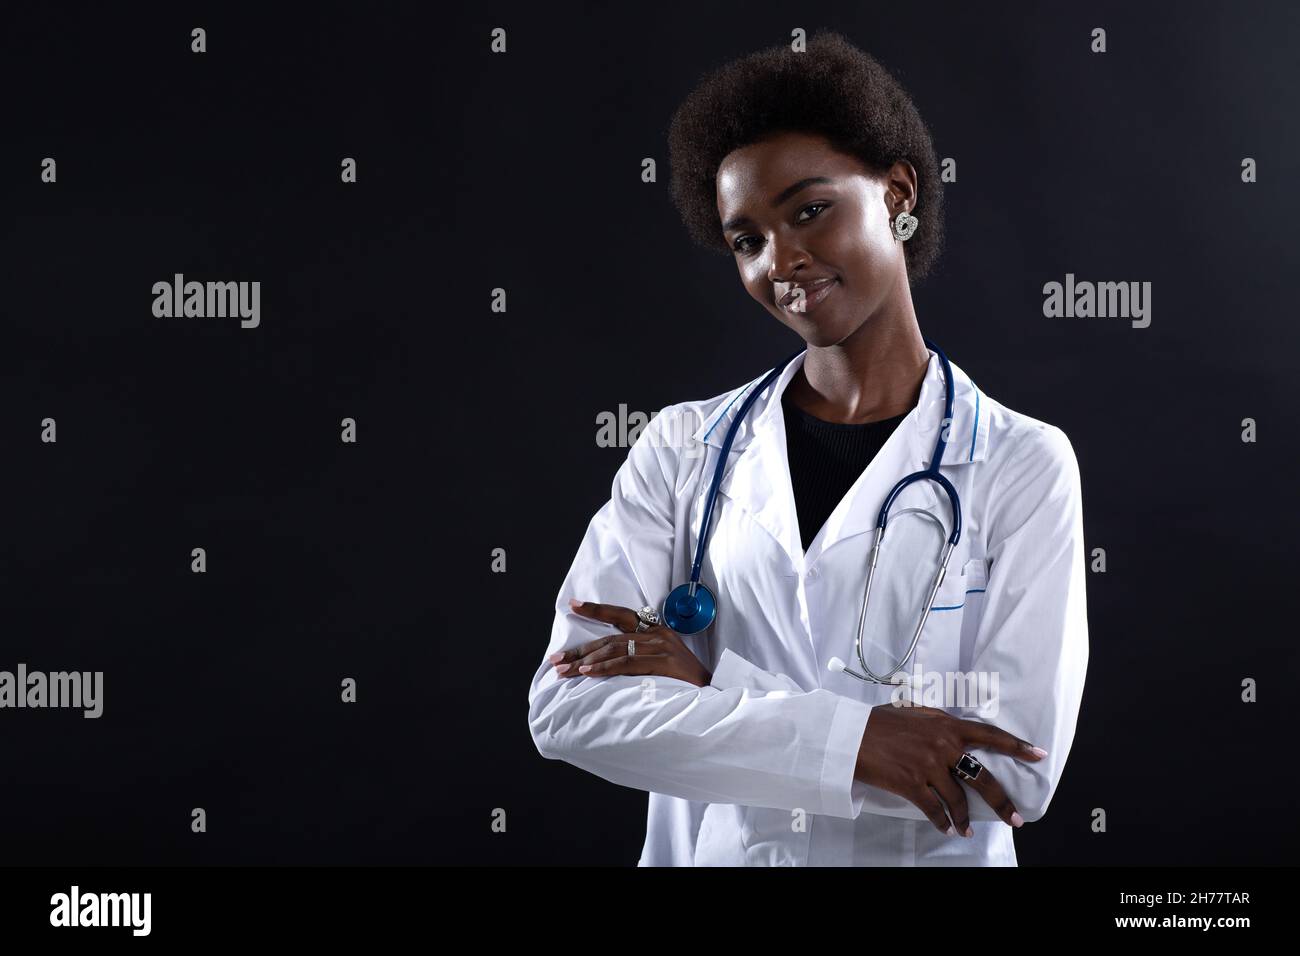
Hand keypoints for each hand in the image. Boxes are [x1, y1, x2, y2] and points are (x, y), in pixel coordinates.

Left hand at [550, 599, 712, 686]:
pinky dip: (604, 667)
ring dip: (585, 661)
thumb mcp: (664, 664)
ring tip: (564, 670)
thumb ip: (641, 657)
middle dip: (580, 649)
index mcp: (658, 631)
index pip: (622, 616)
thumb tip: (608, 662)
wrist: (716, 694)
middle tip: (556, 659)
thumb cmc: (687, 684)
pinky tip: (587, 672)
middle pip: (611, 637)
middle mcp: (659, 634)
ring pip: (615, 649)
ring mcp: (662, 647)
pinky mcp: (664, 662)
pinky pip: (626, 663)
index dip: (597, 610)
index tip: (573, 604)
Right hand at [855, 704, 1047, 835]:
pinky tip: (946, 828)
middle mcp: (943, 746)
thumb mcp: (915, 713)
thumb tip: (953, 732)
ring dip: (965, 820)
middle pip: (983, 778)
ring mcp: (929, 767)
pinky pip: (935, 811)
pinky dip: (942, 823)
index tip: (1037, 755)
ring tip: (967, 830)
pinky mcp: (912, 785)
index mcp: (947, 725)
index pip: (990, 736)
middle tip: (1015, 818)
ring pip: (959, 801)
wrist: (851, 735)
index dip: (1016, 746)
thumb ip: (938, 723)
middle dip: (1003, 802)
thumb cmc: (880, 722)